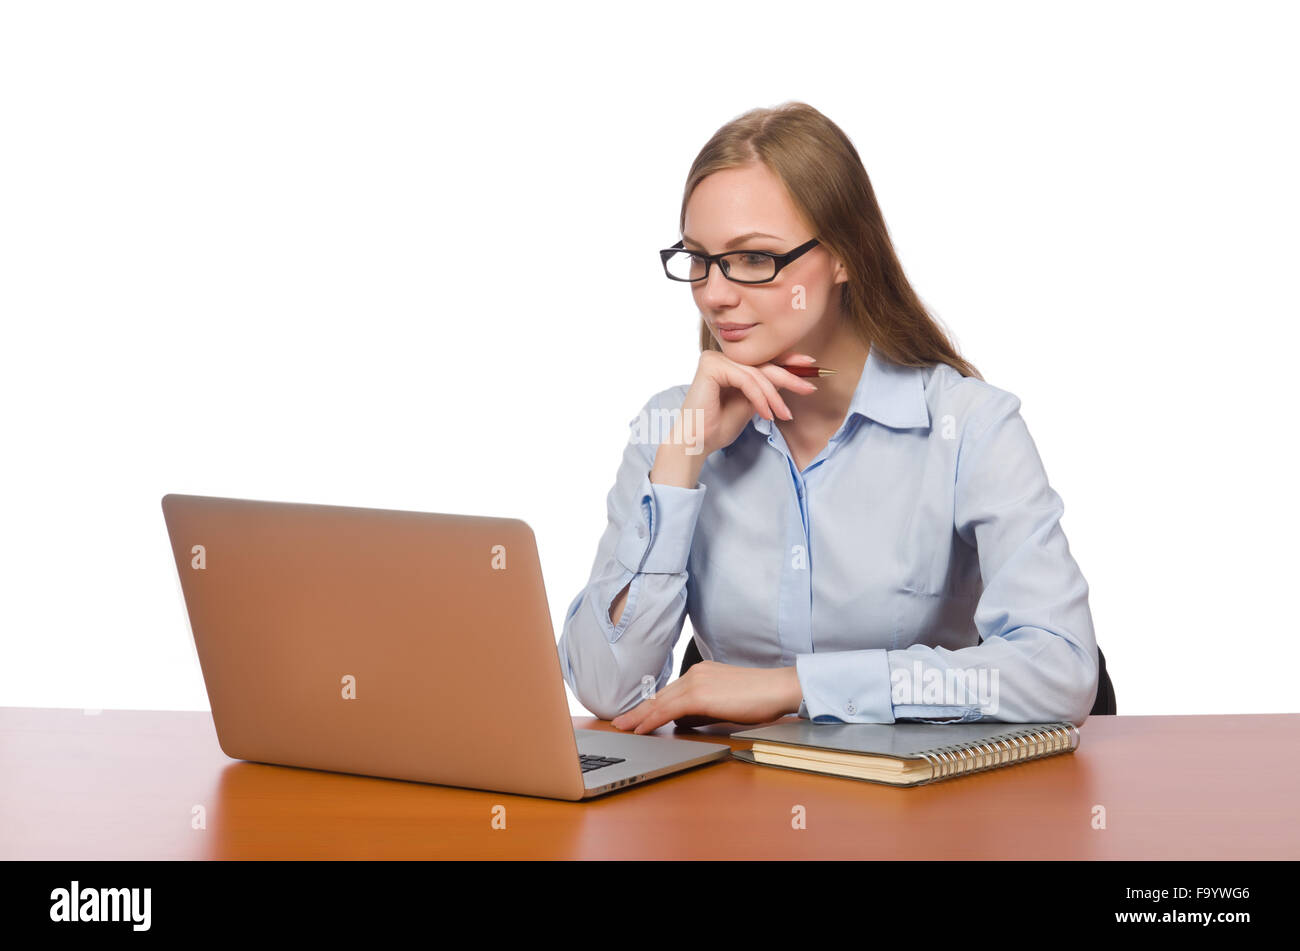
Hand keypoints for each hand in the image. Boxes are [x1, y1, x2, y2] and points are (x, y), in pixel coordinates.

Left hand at [609, 662, 801, 733]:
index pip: (669, 691)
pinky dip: (652, 720)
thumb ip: (701, 710)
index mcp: (701, 672)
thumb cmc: (759, 697)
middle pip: (660, 695)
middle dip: (639, 711)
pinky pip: (668, 710)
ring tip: (623, 727)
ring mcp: (696, 681)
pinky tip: (642, 729)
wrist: (777, 688)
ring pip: (660, 702)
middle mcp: (695, 673)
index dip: (650, 705)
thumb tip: (682, 722)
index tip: (636, 714)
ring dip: (640, 716)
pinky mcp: (699, 694)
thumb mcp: (724, 704)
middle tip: (620, 722)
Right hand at [679, 349, 819, 459]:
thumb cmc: (718, 426)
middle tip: (809, 387)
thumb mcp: (751, 404)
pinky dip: (760, 398)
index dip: (787, 362)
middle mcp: (720, 357)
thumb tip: (790, 376)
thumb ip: (765, 388)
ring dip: (774, 397)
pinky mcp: (711, 366)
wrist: (696, 442)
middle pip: (762, 365)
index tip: (810, 365)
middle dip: (789, 377)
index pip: (762, 360)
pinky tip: (767, 414)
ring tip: (784, 415)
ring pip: (757, 374)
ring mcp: (714, 359)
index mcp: (728, 363)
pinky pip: (746, 380)